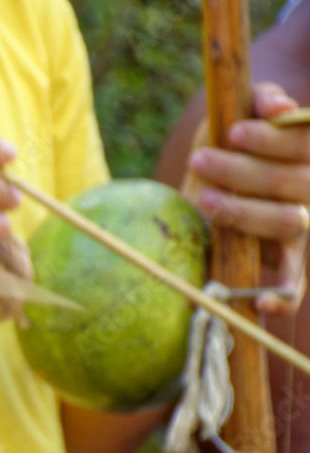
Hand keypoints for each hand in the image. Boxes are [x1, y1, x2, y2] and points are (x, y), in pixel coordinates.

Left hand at [186, 82, 309, 314]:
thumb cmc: (226, 144)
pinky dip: (283, 296)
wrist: (204, 186)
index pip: (304, 142)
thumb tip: (278, 107)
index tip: (232, 132)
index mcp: (307, 151)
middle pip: (293, 182)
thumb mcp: (235, 114)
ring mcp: (301, 224)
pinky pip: (295, 283)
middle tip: (200, 161)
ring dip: (245, 212)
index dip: (273, 138)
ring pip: (288, 222)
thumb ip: (258, 100)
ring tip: (204, 197)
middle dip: (242, 171)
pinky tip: (263, 304)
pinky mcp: (285, 257)